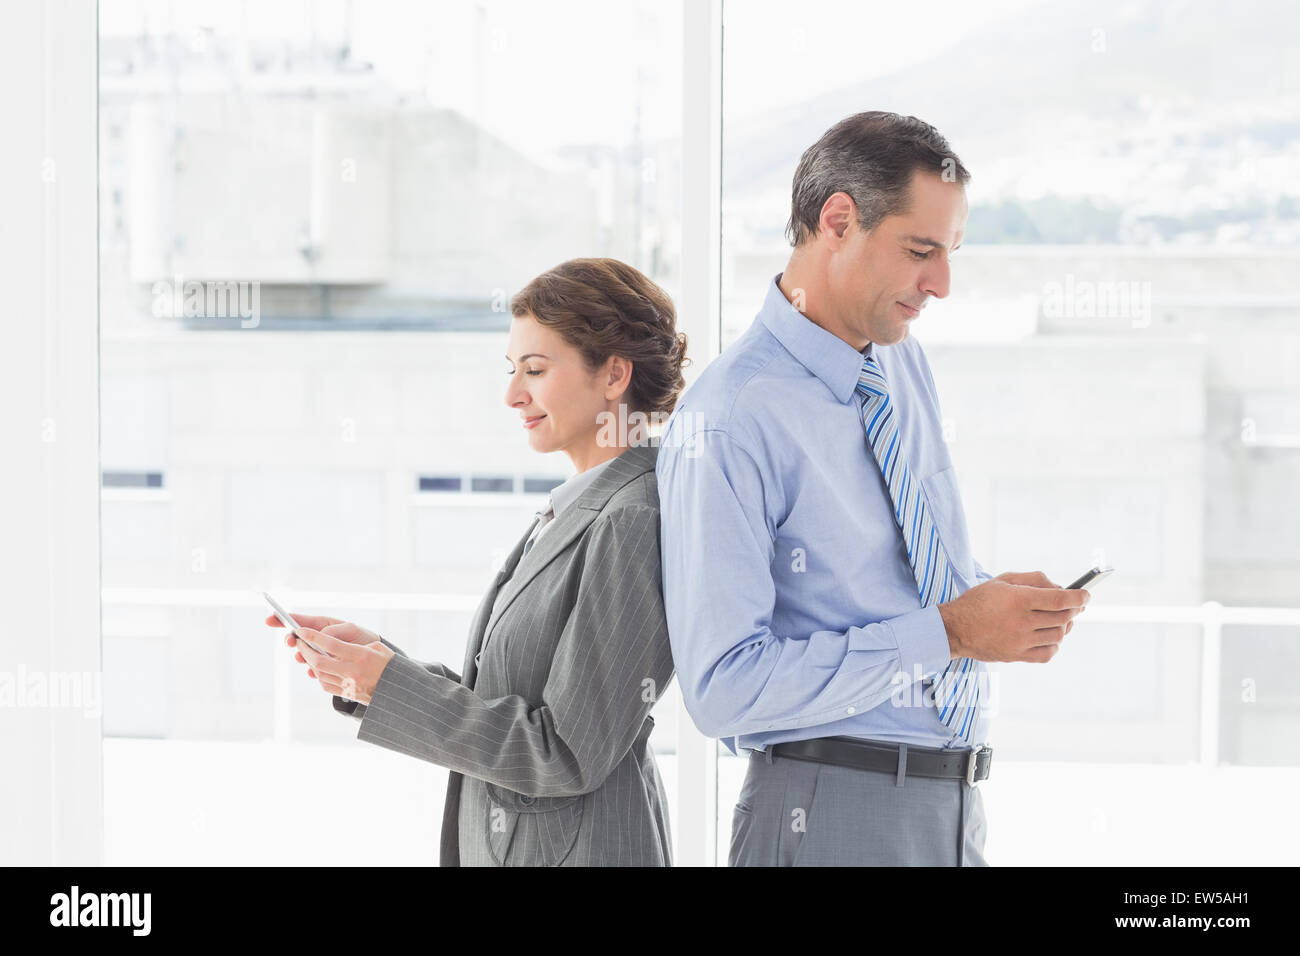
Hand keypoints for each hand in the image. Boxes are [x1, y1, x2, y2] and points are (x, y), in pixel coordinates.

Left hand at [264, 612, 387, 693]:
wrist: (398, 690)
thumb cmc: (389, 664)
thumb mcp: (377, 648)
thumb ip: (354, 646)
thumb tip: (333, 645)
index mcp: (361, 656)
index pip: (331, 645)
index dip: (313, 637)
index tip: (301, 631)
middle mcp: (352, 672)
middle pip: (319, 661)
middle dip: (305, 650)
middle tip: (299, 642)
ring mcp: (348, 685)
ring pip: (319, 673)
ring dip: (310, 663)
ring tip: (307, 653)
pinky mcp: (347, 694)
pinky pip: (325, 684)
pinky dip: (318, 674)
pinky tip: (318, 668)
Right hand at [938, 571, 1089, 663]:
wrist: (955, 629)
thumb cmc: (979, 601)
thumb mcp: (1003, 580)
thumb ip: (1033, 579)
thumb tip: (1059, 587)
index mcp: (1018, 599)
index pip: (1060, 599)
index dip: (1079, 597)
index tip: (1086, 595)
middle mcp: (1021, 621)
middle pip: (1063, 617)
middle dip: (1074, 610)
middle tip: (1074, 605)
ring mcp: (1020, 641)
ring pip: (1058, 636)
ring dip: (1064, 626)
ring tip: (1059, 620)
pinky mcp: (1017, 656)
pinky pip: (1047, 653)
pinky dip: (1054, 645)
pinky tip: (1048, 636)